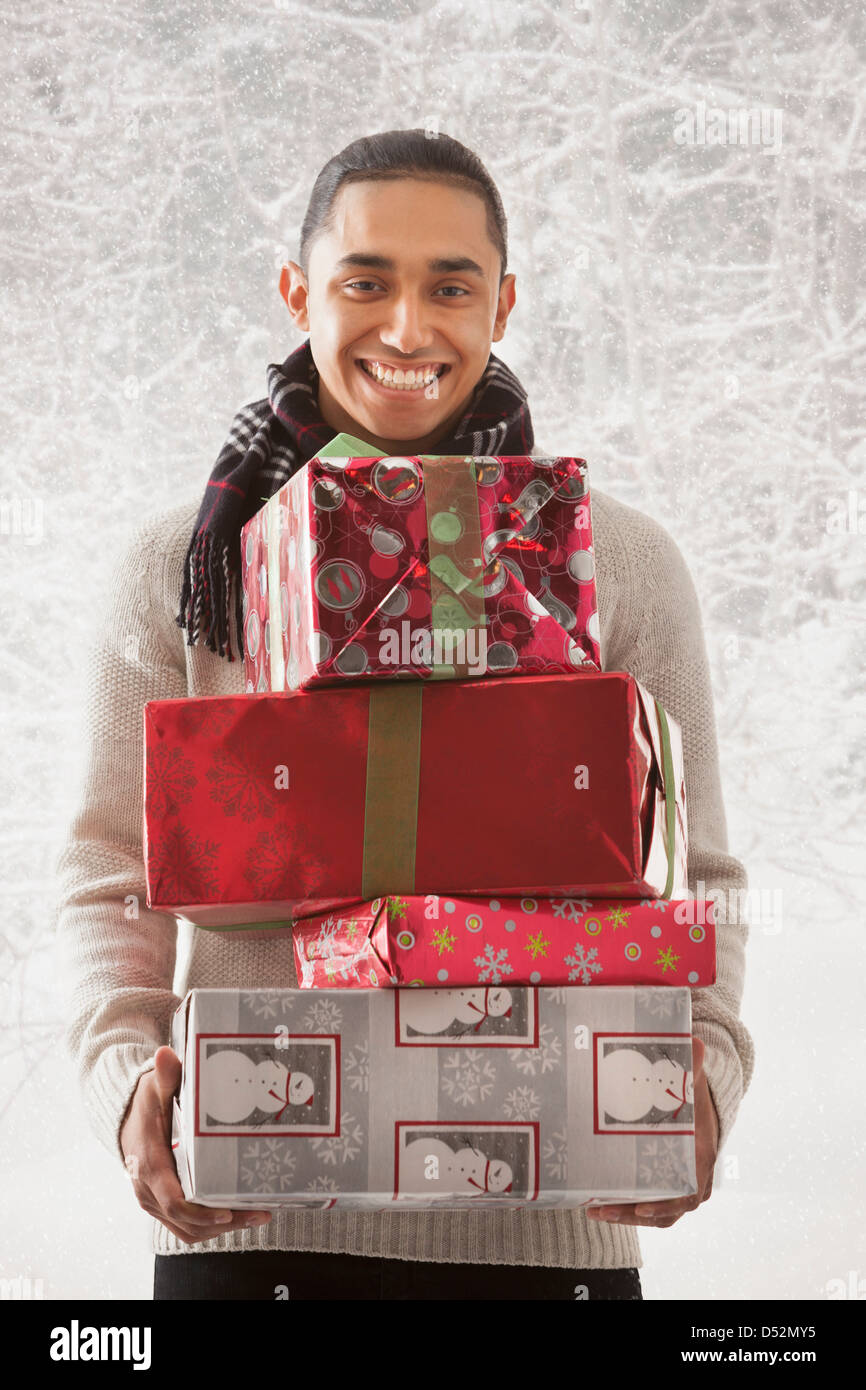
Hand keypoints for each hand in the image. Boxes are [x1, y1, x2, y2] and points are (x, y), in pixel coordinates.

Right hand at [120, 1045, 272, 1245]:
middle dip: (224, 1223)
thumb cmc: (143, 1102)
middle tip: (260, 1212)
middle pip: (187, 1222)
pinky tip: (238, 1216)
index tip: (227, 1212)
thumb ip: (165, 1074)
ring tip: (257, 1215)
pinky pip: (184, 1225)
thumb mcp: (154, 1086)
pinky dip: (209, 1226)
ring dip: (221, 1229)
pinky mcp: (162, 1203)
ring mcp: (154, 1201)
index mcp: (150, 1165)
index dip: (200, 1211)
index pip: (174, 1200)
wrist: (123, 1118)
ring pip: (187, 1230)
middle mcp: (149, 1190)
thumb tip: (165, 1054)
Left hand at [587, 1036, 718, 1227]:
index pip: (688, 1194)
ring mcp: (682, 1186)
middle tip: (602, 1210)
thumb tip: (697, 1043)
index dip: (665, 1203)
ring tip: (594, 1210)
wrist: (704, 1103)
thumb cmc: (695, 1094)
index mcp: (701, 1158)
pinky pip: (650, 1205)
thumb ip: (691, 1067)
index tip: (640, 1205)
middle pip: (667, 1211)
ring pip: (657, 1213)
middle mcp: (695, 1179)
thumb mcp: (693, 1081)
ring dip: (626, 1216)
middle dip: (633, 1214)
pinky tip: (599, 1203)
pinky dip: (627, 1208)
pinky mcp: (668, 1185)